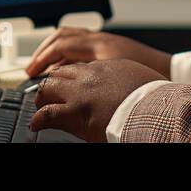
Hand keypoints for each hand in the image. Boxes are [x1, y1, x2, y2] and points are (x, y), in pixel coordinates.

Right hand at [25, 27, 170, 77]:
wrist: (171, 71)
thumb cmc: (148, 78)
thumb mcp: (113, 82)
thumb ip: (86, 80)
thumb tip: (63, 86)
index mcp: (99, 45)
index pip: (61, 46)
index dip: (43, 59)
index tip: (32, 73)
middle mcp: (100, 39)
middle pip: (62, 36)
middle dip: (43, 51)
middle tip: (32, 68)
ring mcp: (105, 40)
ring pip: (70, 36)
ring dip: (54, 49)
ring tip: (44, 65)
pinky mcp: (109, 46)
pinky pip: (80, 42)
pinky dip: (67, 52)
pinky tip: (66, 67)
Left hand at [28, 59, 165, 142]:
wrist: (155, 110)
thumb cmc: (154, 99)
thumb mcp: (141, 78)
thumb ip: (127, 78)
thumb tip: (127, 85)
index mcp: (107, 67)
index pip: (80, 68)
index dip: (70, 77)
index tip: (68, 85)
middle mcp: (90, 76)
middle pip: (60, 73)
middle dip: (51, 83)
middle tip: (48, 94)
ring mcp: (80, 93)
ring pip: (48, 87)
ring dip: (42, 97)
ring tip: (39, 106)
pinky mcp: (74, 112)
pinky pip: (47, 114)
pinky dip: (39, 119)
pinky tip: (36, 124)